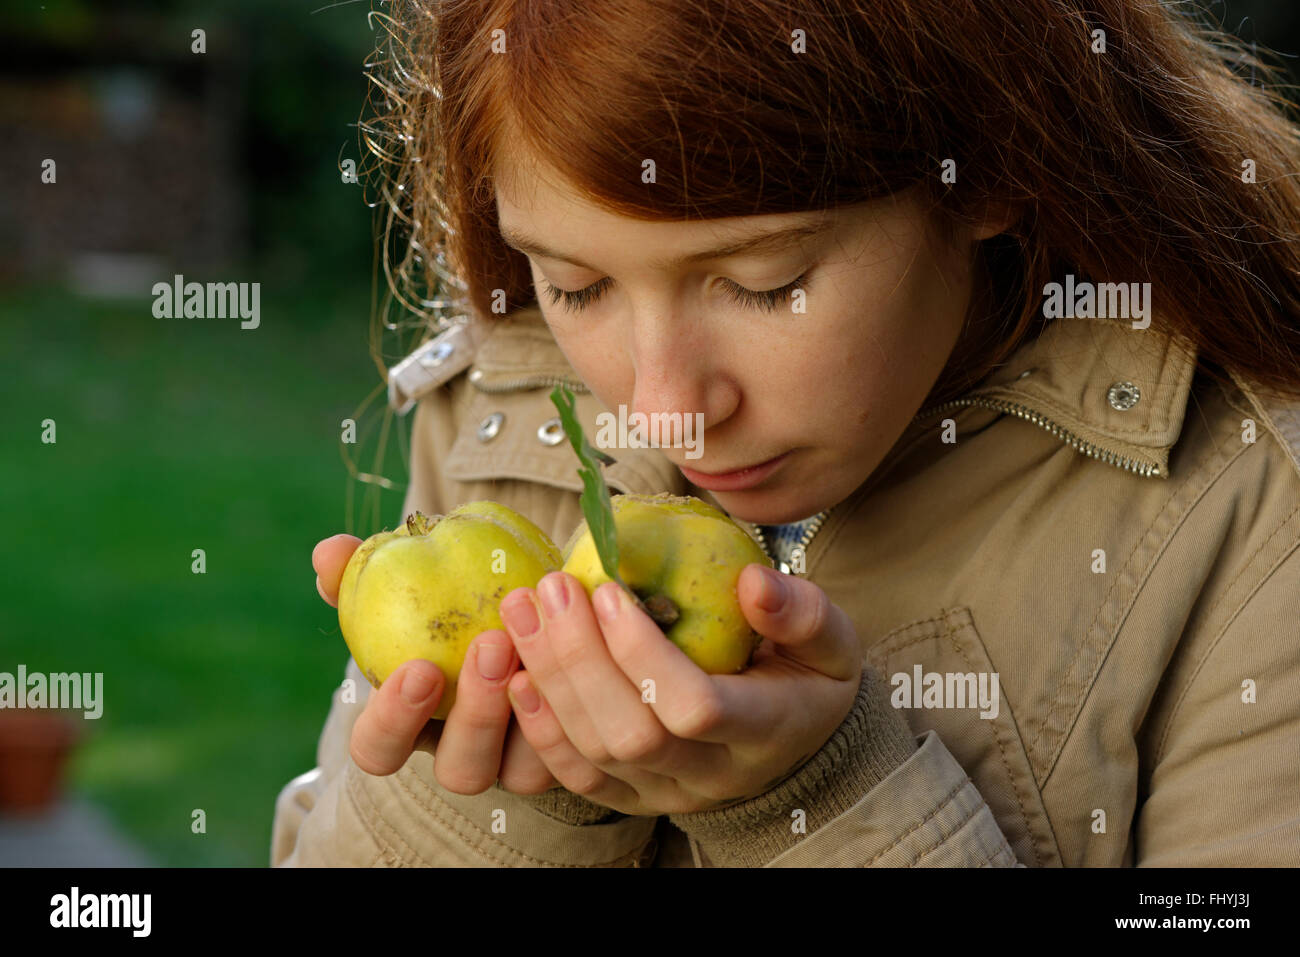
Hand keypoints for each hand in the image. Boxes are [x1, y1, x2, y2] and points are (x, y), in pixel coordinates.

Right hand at [311, 533, 559, 795]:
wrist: (530, 599)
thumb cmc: (450, 595)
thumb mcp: (408, 577)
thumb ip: (363, 568)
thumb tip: (330, 552)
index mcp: (411, 724)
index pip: (379, 749)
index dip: (393, 719)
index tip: (418, 668)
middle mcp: (465, 752)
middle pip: (460, 771)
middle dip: (476, 714)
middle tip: (492, 645)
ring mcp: (520, 759)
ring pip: (521, 771)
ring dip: (529, 710)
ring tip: (538, 644)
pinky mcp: (571, 748)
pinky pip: (575, 745)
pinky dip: (576, 700)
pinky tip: (585, 643)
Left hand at [498, 565, 861, 815]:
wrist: (798, 741)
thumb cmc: (809, 676)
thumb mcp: (832, 640)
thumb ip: (803, 612)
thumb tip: (754, 582)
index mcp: (764, 731)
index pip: (694, 709)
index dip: (643, 654)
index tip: (610, 591)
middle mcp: (712, 776)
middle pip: (630, 735)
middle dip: (578, 659)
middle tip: (551, 590)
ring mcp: (667, 794)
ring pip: (594, 754)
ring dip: (549, 680)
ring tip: (522, 612)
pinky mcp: (632, 797)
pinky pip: (576, 777)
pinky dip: (540, 726)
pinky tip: (516, 672)